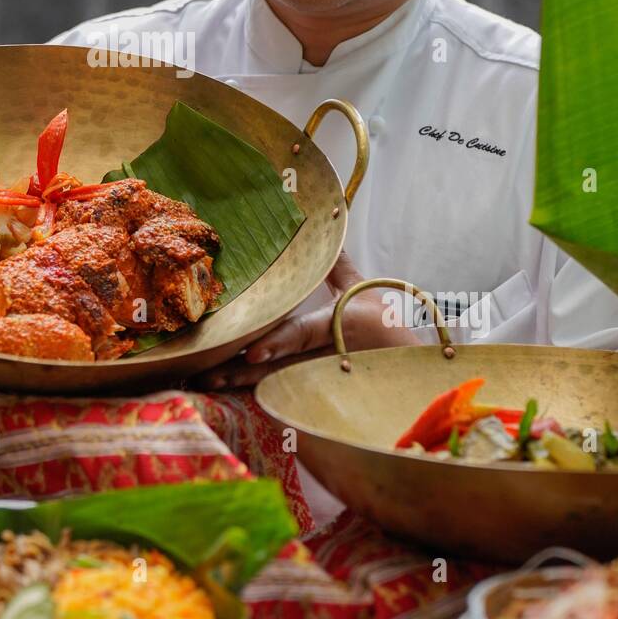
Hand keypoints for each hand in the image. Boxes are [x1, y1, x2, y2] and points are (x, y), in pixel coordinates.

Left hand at [196, 250, 420, 389]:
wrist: (410, 371)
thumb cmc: (385, 325)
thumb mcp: (365, 290)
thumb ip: (339, 264)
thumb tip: (330, 224)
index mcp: (339, 325)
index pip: (303, 334)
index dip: (277, 343)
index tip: (251, 352)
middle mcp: (325, 356)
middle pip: (279, 366)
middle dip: (244, 372)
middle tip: (209, 373)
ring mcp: (320, 379)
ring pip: (275, 384)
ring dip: (241, 385)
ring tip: (207, 382)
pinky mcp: (315, 394)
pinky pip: (280, 395)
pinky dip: (254, 395)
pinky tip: (227, 393)